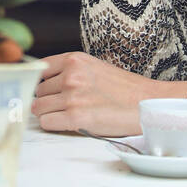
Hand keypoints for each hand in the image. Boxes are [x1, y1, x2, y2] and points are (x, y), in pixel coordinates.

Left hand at [30, 50, 186, 135]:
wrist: (148, 104)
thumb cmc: (124, 89)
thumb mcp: (95, 68)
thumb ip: (71, 72)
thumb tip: (45, 84)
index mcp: (75, 60)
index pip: (39, 70)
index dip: (40, 84)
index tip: (42, 92)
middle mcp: (71, 75)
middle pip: (38, 92)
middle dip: (47, 101)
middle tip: (62, 107)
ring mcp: (72, 97)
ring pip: (39, 108)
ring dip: (49, 114)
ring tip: (66, 116)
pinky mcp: (76, 118)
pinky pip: (47, 123)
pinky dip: (53, 126)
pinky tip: (68, 124)